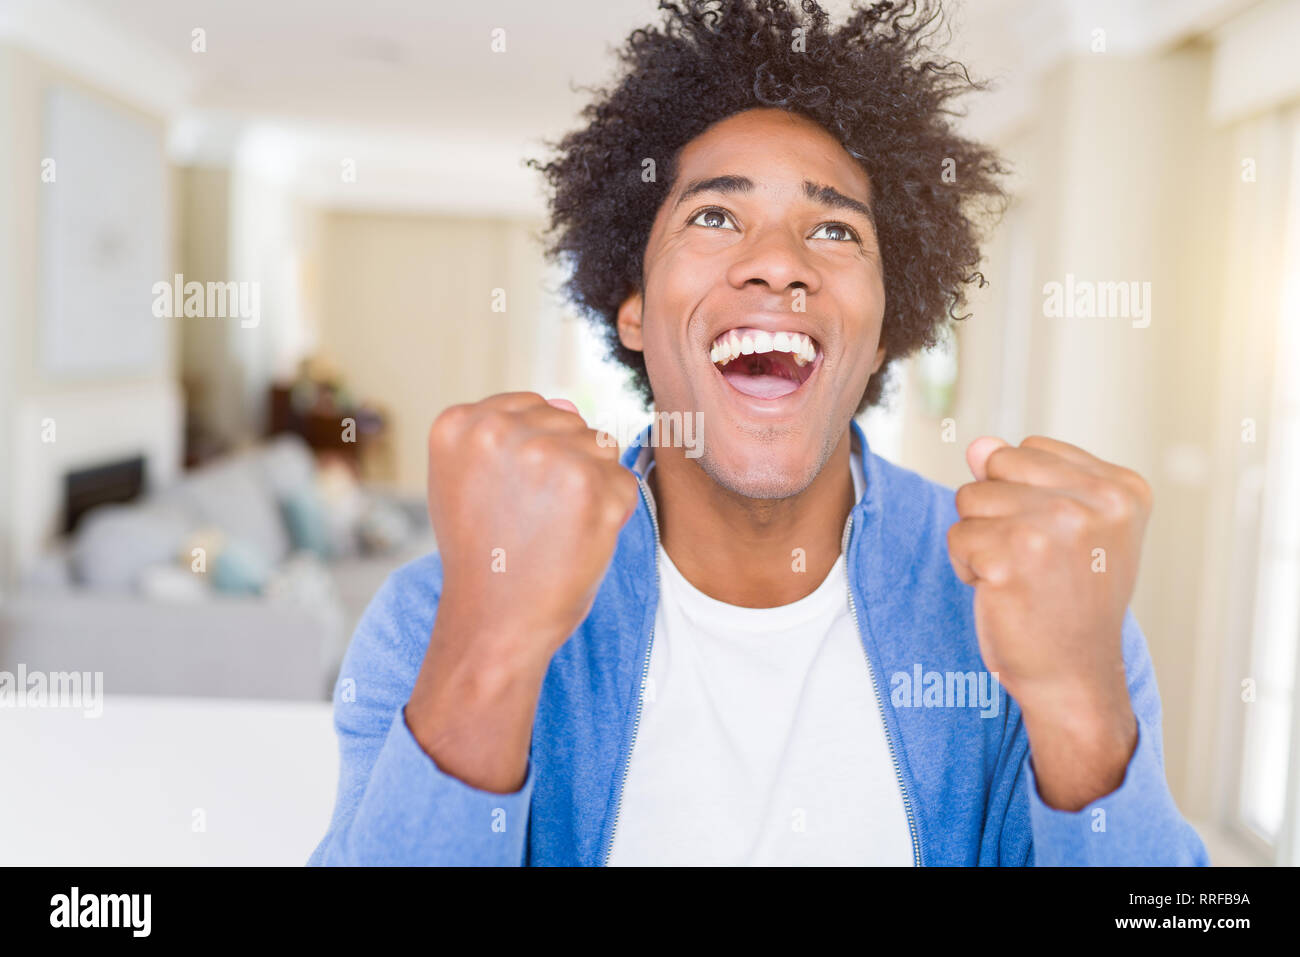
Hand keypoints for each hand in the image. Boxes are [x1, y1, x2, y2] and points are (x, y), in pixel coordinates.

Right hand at [425, 391, 640, 665]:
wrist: (494, 625)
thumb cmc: (485, 557)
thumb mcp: (466, 482)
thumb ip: (506, 434)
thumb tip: (569, 402)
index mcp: (460, 423)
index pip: (531, 408)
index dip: (534, 455)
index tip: (514, 497)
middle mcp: (499, 430)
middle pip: (569, 423)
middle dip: (564, 467)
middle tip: (533, 520)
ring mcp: (547, 456)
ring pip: (600, 448)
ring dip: (591, 488)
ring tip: (554, 530)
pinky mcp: (590, 487)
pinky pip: (624, 482)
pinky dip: (612, 514)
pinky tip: (577, 541)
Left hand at [947, 435, 1149, 807]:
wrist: (1072, 675)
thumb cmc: (1069, 601)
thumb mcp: (1066, 527)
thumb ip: (1026, 477)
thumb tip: (978, 445)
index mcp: (1122, 488)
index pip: (1028, 448)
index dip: (1023, 494)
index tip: (1057, 542)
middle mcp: (1097, 502)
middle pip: (995, 466)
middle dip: (996, 510)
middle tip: (1032, 560)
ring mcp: (1056, 527)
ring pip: (969, 499)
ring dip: (980, 540)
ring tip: (1019, 576)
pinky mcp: (1012, 557)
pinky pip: (957, 537)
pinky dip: (966, 567)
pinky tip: (1002, 592)